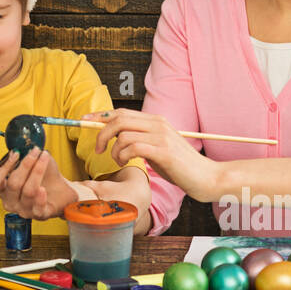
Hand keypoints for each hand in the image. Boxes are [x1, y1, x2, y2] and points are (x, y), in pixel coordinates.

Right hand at [0, 147, 78, 219]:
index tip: (17, 153)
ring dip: (37, 172)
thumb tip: (24, 146)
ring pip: (28, 191)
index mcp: (4, 190)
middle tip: (36, 152)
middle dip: (26, 165)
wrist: (61, 191)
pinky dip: (40, 198)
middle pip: (13, 184)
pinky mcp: (39, 216)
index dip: (5, 167)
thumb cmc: (44, 177)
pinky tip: (43, 189)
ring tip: (45, 159)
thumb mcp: (33, 163)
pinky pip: (37, 208)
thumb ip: (26, 156)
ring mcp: (24, 210)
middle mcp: (10, 202)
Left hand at [82, 109, 222, 202]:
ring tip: (119, 162)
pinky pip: (133, 147)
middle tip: (99, 150)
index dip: (99, 115)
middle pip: (118, 119)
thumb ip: (141, 141)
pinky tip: (126, 163)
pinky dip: (123, 155)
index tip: (83, 120)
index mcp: (156, 121)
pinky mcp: (164, 151)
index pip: (121, 112)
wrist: (207, 177)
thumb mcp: (158, 150)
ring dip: (114, 150)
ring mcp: (161, 136)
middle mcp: (158, 124)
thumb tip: (118, 139)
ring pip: (123, 134)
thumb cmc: (181, 168)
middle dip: (101, 133)